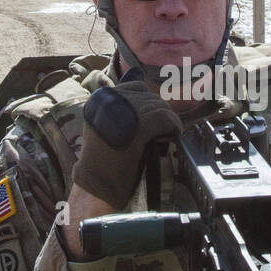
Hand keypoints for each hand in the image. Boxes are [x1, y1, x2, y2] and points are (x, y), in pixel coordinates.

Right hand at [71, 81, 181, 209]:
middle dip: (160, 114)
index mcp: (102, 97)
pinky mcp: (138, 127)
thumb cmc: (102, 158)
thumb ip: (123, 109)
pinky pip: (165, 118)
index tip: (153, 120)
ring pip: (160, 107)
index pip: (138, 88)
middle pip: (150, 97)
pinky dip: (174, 126)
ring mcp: (124, 112)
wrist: (96, 183)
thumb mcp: (105, 125)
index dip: (150, 103)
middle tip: (162, 132)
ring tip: (167, 135)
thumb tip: (153, 97)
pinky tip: (173, 136)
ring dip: (168, 121)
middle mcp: (112, 99)